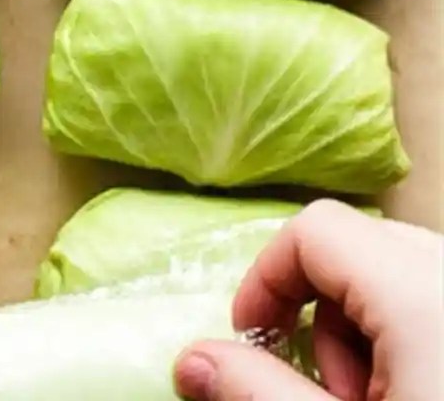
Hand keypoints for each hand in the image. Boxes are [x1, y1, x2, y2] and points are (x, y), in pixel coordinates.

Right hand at [175, 199, 443, 400]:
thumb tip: (192, 360)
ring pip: (400, 273)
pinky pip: (434, 296)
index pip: (315, 229)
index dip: (265, 279)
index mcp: (424, 293)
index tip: (251, 339)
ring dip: (362, 330)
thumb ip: (259, 389)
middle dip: (317, 309)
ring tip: (368, 399)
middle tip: (318, 383)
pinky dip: (406, 336)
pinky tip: (409, 392)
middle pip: (358, 246)